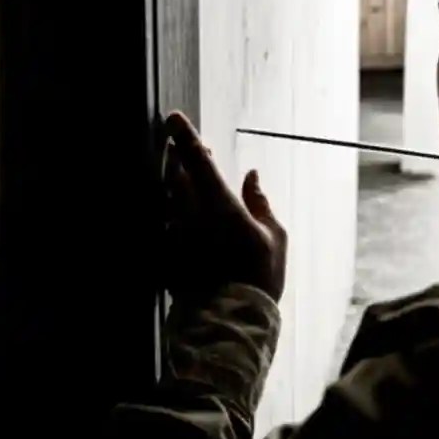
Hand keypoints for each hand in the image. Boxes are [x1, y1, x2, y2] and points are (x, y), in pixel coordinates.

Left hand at [162, 111, 286, 300]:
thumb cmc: (261, 278)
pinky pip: (164, 223)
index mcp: (220, 206)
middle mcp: (191, 215)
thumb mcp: (274, 237)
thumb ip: (260, 202)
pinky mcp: (166, 253)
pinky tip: (175, 208)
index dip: (185, 136)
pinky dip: (169, 209)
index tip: (174, 117)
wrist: (232, 321)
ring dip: (171, 178)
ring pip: (166, 196)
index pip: (197, 161)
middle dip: (175, 153)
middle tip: (175, 140)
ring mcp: (176, 235)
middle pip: (174, 173)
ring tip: (177, 167)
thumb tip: (251, 175)